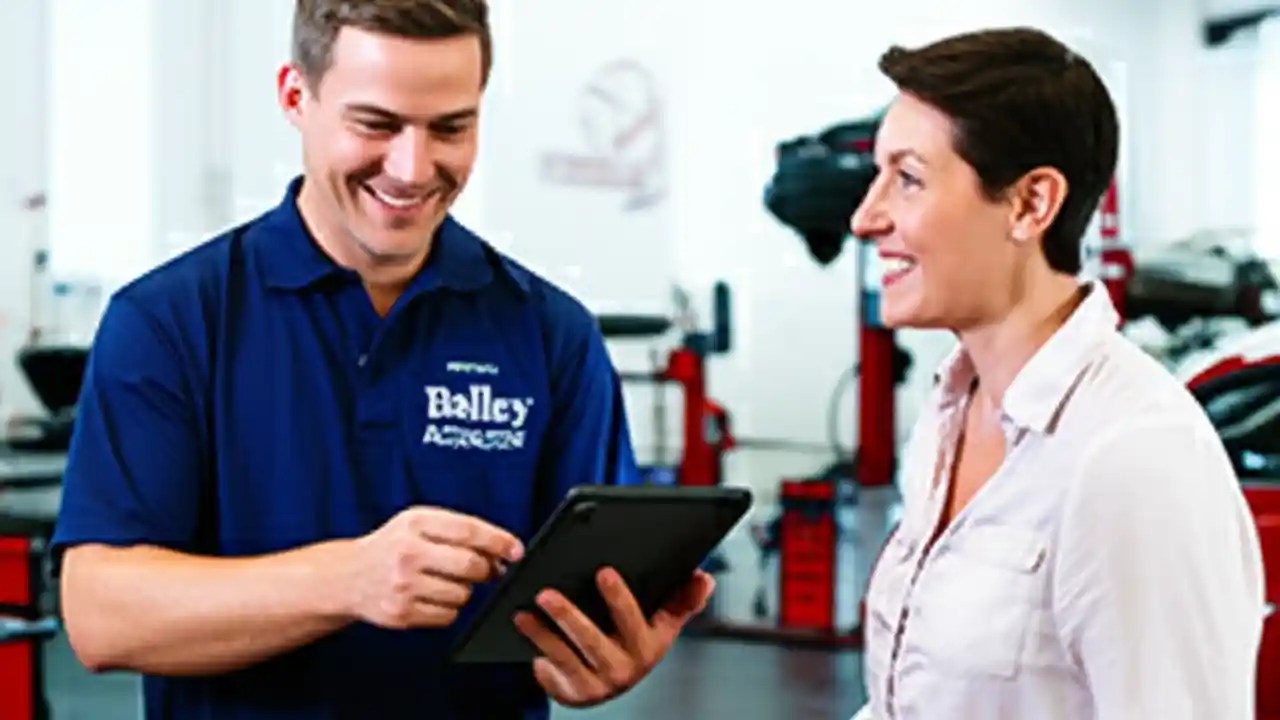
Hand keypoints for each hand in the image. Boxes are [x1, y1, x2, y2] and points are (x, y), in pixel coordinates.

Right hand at [342, 507, 523, 629]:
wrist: (347, 576)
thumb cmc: (392, 546)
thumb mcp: (418, 523)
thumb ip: (458, 530)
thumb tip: (502, 553)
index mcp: (415, 523)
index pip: (468, 530)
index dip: (498, 541)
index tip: (516, 550)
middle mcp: (408, 553)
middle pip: (470, 565)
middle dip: (485, 570)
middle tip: (484, 570)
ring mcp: (403, 586)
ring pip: (462, 594)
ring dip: (465, 591)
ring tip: (446, 582)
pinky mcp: (401, 614)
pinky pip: (447, 616)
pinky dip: (449, 609)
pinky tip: (432, 597)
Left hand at [514, 568, 714, 707]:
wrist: (606, 682)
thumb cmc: (634, 640)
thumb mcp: (662, 621)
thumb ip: (683, 598)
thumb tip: (704, 578)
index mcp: (650, 645)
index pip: (637, 620)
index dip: (620, 598)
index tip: (603, 571)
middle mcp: (626, 668)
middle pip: (595, 640)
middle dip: (572, 615)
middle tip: (549, 591)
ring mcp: (598, 682)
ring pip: (568, 652)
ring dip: (548, 628)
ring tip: (534, 601)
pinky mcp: (574, 690)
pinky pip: (552, 662)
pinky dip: (536, 639)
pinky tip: (521, 617)